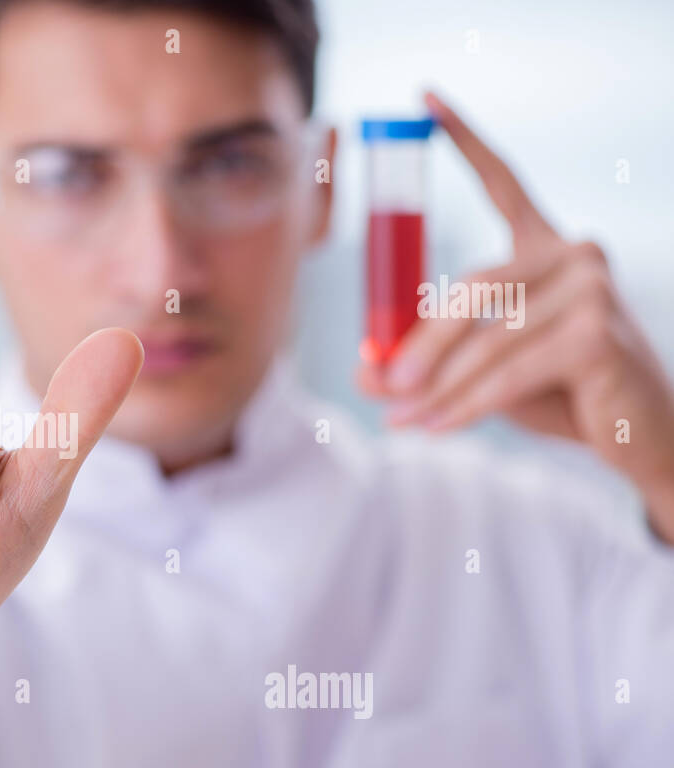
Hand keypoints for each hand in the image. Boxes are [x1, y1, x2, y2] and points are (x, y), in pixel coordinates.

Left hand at [358, 91, 673, 541]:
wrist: (637, 436)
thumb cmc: (559, 392)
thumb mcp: (482, 371)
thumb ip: (427, 364)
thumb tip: (364, 372)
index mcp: (544, 246)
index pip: (504, 180)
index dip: (464, 138)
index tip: (424, 97)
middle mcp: (572, 253)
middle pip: (474, 288)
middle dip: (421, 343)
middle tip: (381, 385)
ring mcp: (591, 289)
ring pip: (487, 340)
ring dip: (437, 387)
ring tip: (401, 419)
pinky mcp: (598, 335)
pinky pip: (509, 374)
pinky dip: (466, 406)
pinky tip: (436, 427)